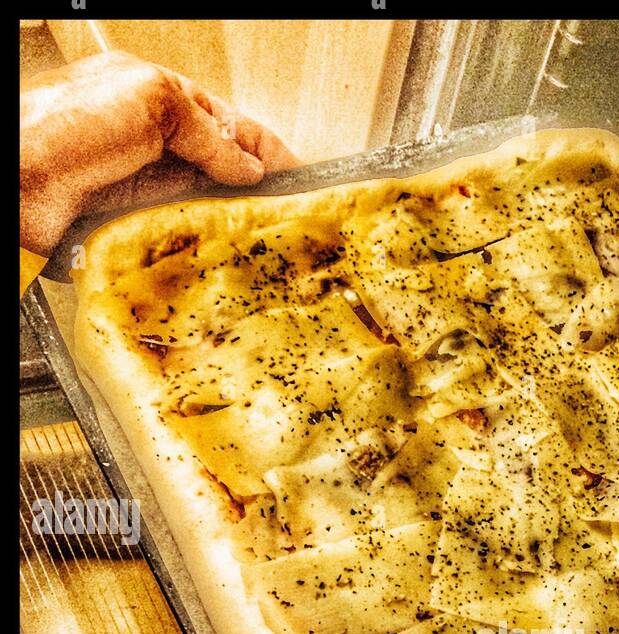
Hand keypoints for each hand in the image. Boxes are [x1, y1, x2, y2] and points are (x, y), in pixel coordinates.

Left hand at [20, 49, 297, 256]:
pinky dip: (202, 252)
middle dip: (258, 194)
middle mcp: (154, 147)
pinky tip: (225, 260)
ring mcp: (142, 191)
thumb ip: (206, 130)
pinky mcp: (131, 231)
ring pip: (205, 212)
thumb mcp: (151, 102)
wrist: (16, 180)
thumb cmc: (66, 123)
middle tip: (294, 219)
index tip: (304, 179)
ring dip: (233, 227)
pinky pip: (179, 244)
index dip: (270, 152)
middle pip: (222, 174)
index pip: (231, 125)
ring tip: (269, 245)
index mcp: (160, 101)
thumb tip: (249, 165)